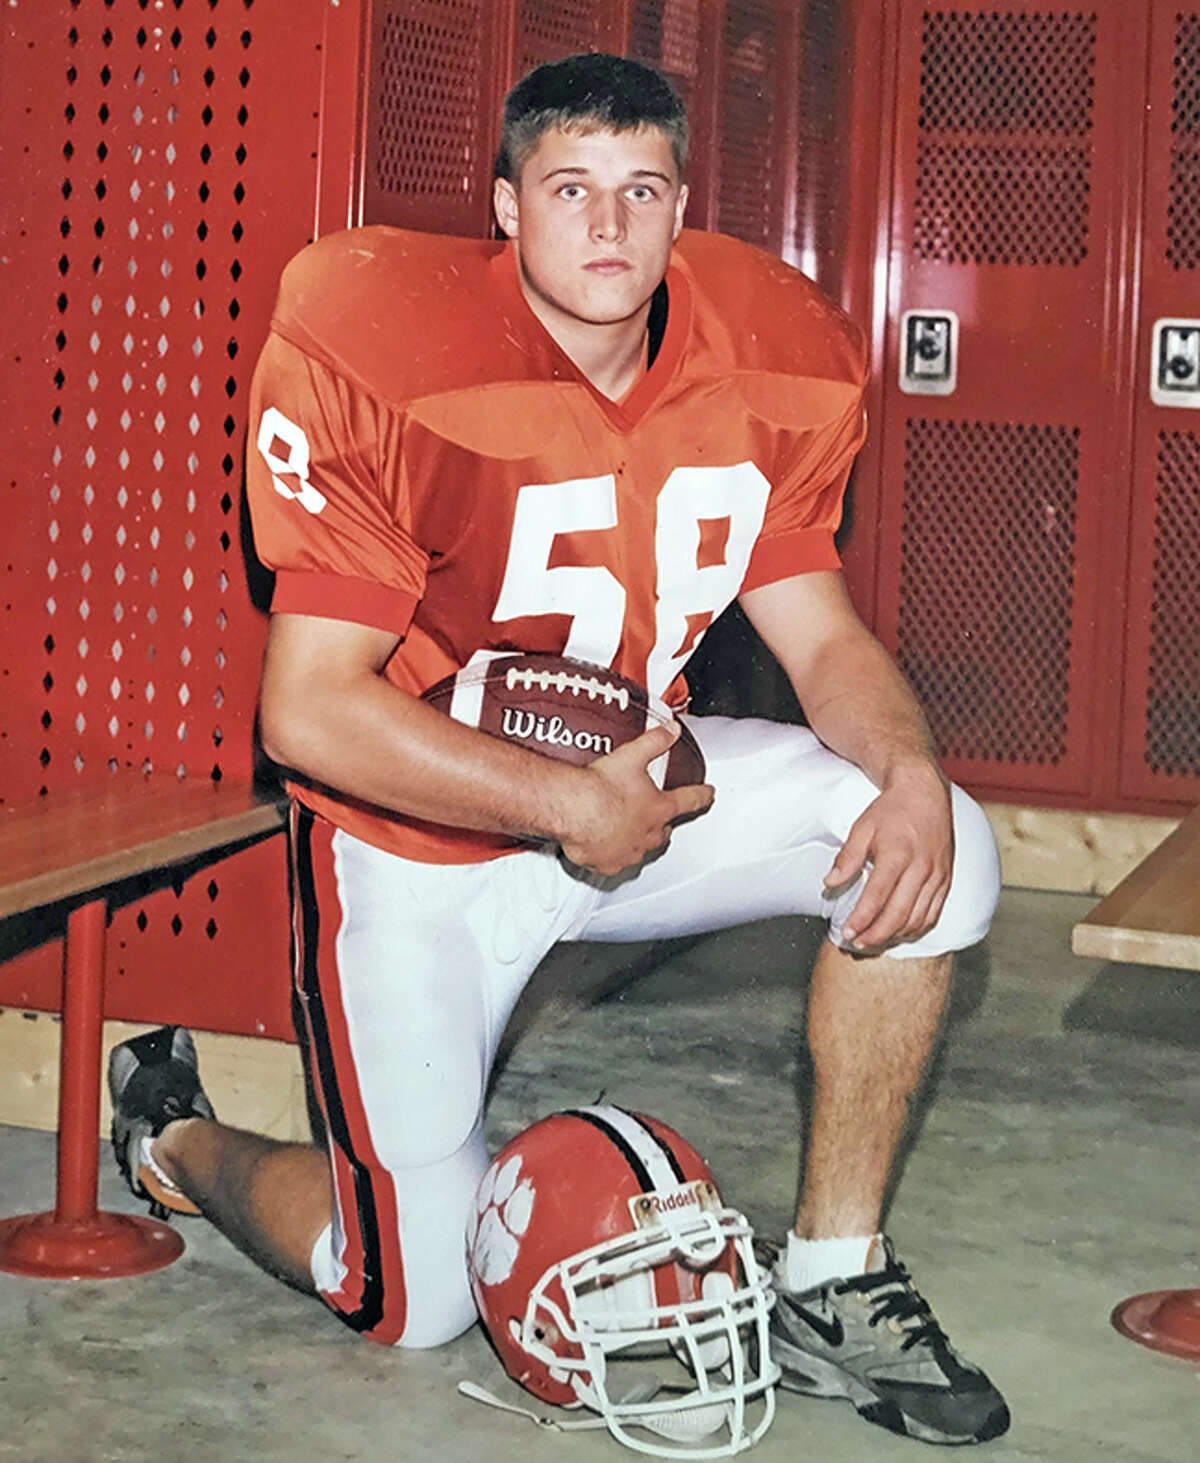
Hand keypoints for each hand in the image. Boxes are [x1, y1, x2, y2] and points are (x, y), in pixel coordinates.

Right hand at [557, 723, 713, 876]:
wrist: (572, 810)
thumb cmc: (600, 787)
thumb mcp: (632, 756)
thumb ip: (655, 741)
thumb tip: (671, 730)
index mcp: (660, 808)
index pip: (690, 800)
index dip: (701, 795)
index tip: (708, 794)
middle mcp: (649, 834)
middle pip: (664, 830)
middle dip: (661, 822)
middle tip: (649, 812)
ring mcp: (630, 852)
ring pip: (641, 849)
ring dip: (636, 840)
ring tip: (621, 826)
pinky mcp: (609, 864)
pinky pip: (614, 863)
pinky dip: (611, 855)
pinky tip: (600, 844)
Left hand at [826, 761, 952, 951]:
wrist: (925, 794)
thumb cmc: (891, 811)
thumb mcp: (862, 828)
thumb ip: (847, 857)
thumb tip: (829, 882)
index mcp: (898, 854)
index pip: (877, 897)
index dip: (861, 920)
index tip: (846, 932)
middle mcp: (921, 868)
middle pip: (899, 914)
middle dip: (875, 934)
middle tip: (856, 943)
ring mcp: (937, 876)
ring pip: (917, 919)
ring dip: (894, 935)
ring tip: (873, 940)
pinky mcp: (946, 880)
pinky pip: (933, 914)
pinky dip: (915, 928)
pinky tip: (898, 932)